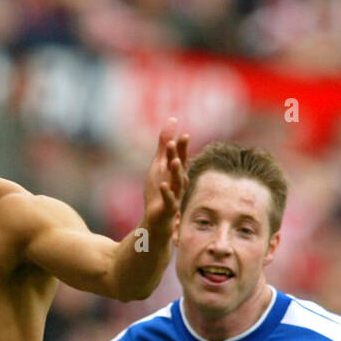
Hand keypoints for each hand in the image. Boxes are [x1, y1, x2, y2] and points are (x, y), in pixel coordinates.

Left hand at [143, 118, 189, 239]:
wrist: (156, 220)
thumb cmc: (159, 191)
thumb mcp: (159, 165)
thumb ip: (164, 145)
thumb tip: (172, 120)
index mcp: (176, 173)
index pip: (180, 157)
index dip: (182, 147)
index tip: (183, 134)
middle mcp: (178, 184)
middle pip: (180, 167)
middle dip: (181, 154)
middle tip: (182, 140)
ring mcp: (175, 196)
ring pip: (177, 183)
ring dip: (176, 171)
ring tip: (173, 160)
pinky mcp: (168, 210)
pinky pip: (169, 200)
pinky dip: (167, 193)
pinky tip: (163, 185)